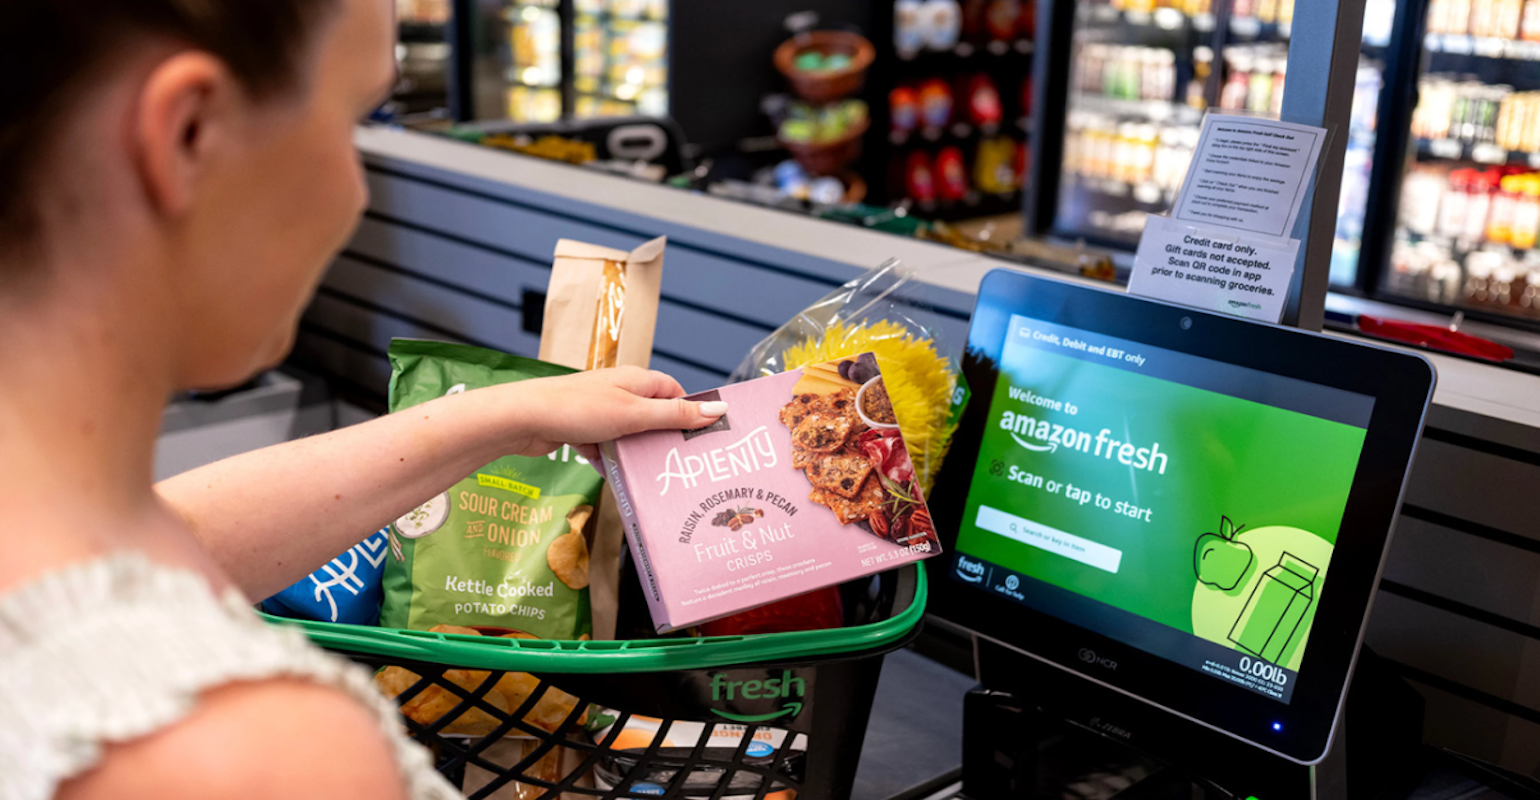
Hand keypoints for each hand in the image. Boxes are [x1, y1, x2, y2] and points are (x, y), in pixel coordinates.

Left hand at [497, 367, 726, 458]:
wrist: (524, 419)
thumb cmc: (577, 409)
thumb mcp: (634, 415)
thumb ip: (674, 416)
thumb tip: (717, 409)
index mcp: (637, 380)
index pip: (675, 394)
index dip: (690, 414)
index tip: (704, 438)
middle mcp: (620, 392)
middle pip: (654, 417)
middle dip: (664, 440)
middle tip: (682, 464)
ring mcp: (600, 411)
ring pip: (630, 436)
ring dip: (637, 454)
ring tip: (651, 477)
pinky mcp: (583, 430)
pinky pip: (607, 448)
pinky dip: (611, 461)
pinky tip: (616, 477)